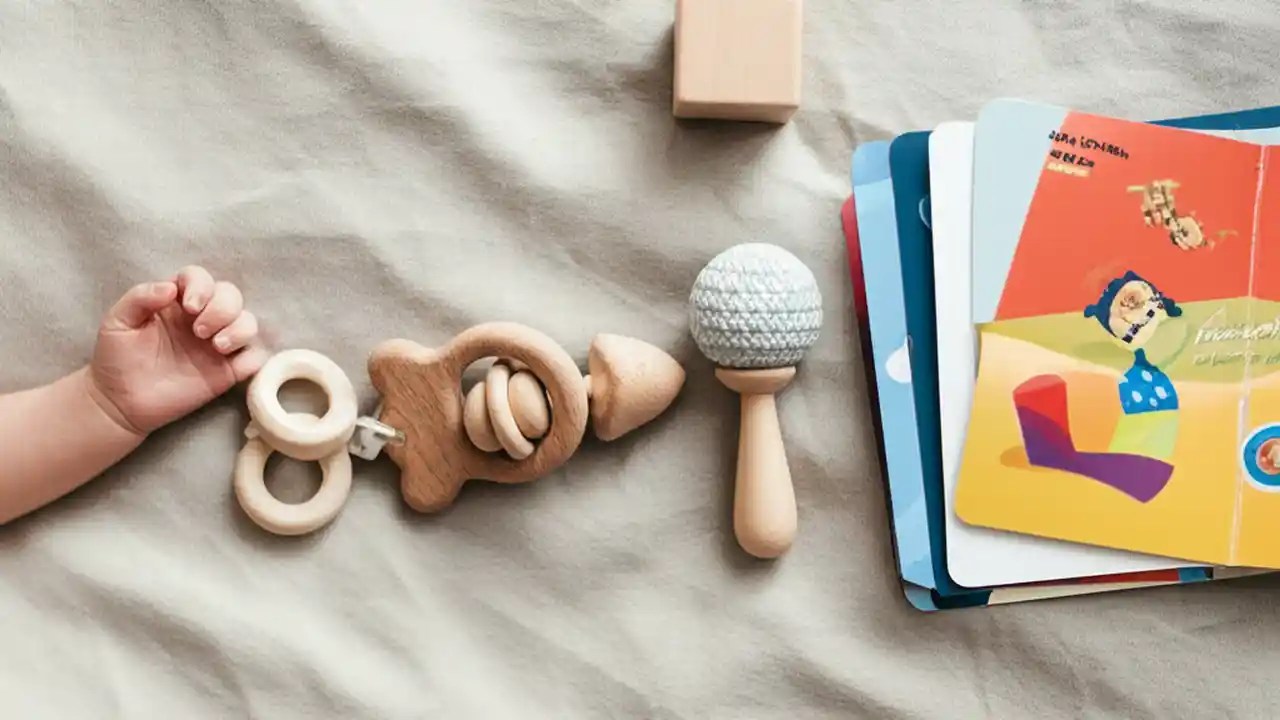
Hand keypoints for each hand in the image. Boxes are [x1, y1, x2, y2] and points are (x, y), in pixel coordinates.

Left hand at [88, 266, 268, 434]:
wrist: (119, 403)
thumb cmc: (116, 359)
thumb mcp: (117, 321)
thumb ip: (140, 297)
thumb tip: (171, 288)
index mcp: (176, 302)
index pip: (200, 278)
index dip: (201, 285)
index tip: (189, 306)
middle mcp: (202, 319)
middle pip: (231, 295)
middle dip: (222, 308)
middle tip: (200, 332)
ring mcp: (217, 346)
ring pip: (249, 323)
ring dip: (240, 329)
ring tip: (217, 347)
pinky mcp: (227, 372)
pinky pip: (255, 358)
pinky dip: (253, 358)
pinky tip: (231, 364)